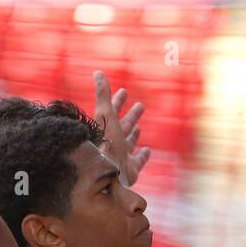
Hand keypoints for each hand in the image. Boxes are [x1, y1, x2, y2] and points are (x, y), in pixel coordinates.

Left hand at [93, 70, 150, 186]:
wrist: (107, 174)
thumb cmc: (106, 143)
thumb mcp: (105, 115)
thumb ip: (103, 95)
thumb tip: (98, 72)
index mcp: (106, 129)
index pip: (112, 111)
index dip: (117, 100)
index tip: (124, 91)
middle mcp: (113, 143)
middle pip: (122, 126)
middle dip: (130, 116)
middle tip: (140, 106)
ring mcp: (121, 157)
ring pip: (129, 143)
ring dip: (134, 134)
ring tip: (139, 127)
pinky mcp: (130, 171)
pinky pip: (137, 161)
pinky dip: (142, 156)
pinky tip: (147, 150)